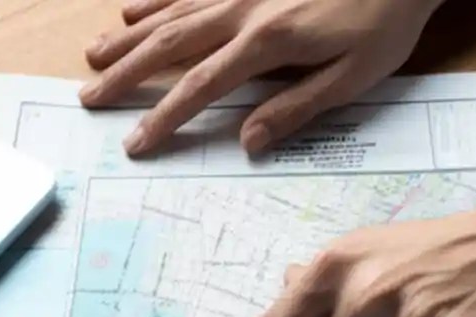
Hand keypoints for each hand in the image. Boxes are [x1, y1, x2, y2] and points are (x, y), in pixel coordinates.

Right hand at [81, 0, 445, 155]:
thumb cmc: (386, 22)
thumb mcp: (353, 77)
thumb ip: (296, 107)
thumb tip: (247, 142)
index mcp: (268, 42)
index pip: (202, 87)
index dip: (164, 118)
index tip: (134, 143)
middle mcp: (244, 7)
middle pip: (170, 45)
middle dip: (127, 74)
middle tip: (89, 98)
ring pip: (171, 10)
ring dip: (130, 36)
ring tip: (95, 56)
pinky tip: (131, 7)